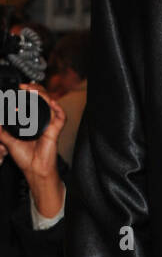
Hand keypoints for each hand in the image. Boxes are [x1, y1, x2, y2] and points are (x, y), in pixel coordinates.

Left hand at [0, 82, 65, 214]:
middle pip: (43, 98)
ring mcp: (49, 125)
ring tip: (33, 90)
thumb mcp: (7, 139)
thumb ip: (1, 129)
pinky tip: (52, 103)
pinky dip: (58, 109)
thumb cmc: (25, 157)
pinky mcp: (55, 131)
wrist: (33, 170)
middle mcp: (41, 120)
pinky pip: (61, 117)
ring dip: (44, 94)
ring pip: (51, 103)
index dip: (27, 92)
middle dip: (35, 88)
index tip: (17, 88)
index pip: (32, 101)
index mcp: (32, 121)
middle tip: (24, 86)